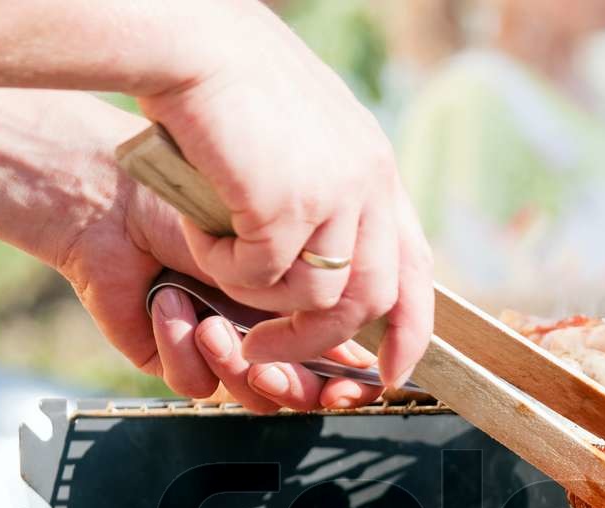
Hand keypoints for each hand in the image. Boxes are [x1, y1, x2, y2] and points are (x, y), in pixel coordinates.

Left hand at [56, 160, 382, 411]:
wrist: (114, 191)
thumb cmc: (205, 185)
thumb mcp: (297, 220)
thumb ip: (349, 269)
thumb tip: (375, 332)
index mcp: (314, 291)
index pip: (358, 357)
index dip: (364, 379)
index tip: (363, 382)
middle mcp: (275, 324)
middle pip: (313, 391)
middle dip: (300, 384)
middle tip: (270, 361)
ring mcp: (229, 342)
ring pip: (257, 397)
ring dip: (234, 362)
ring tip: (209, 323)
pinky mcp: (177, 355)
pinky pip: (197, 383)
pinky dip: (182, 345)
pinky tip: (168, 302)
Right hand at [134, 0, 431, 391]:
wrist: (189, 37)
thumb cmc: (229, 80)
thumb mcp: (302, 134)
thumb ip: (326, 186)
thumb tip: (333, 246)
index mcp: (377, 168)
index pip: (416, 269)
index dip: (411, 331)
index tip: (390, 374)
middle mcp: (370, 182)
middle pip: (371, 299)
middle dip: (320, 340)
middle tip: (267, 353)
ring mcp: (334, 193)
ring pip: (316, 296)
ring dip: (264, 307)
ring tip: (219, 278)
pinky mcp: (286, 202)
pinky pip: (260, 276)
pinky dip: (225, 272)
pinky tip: (201, 238)